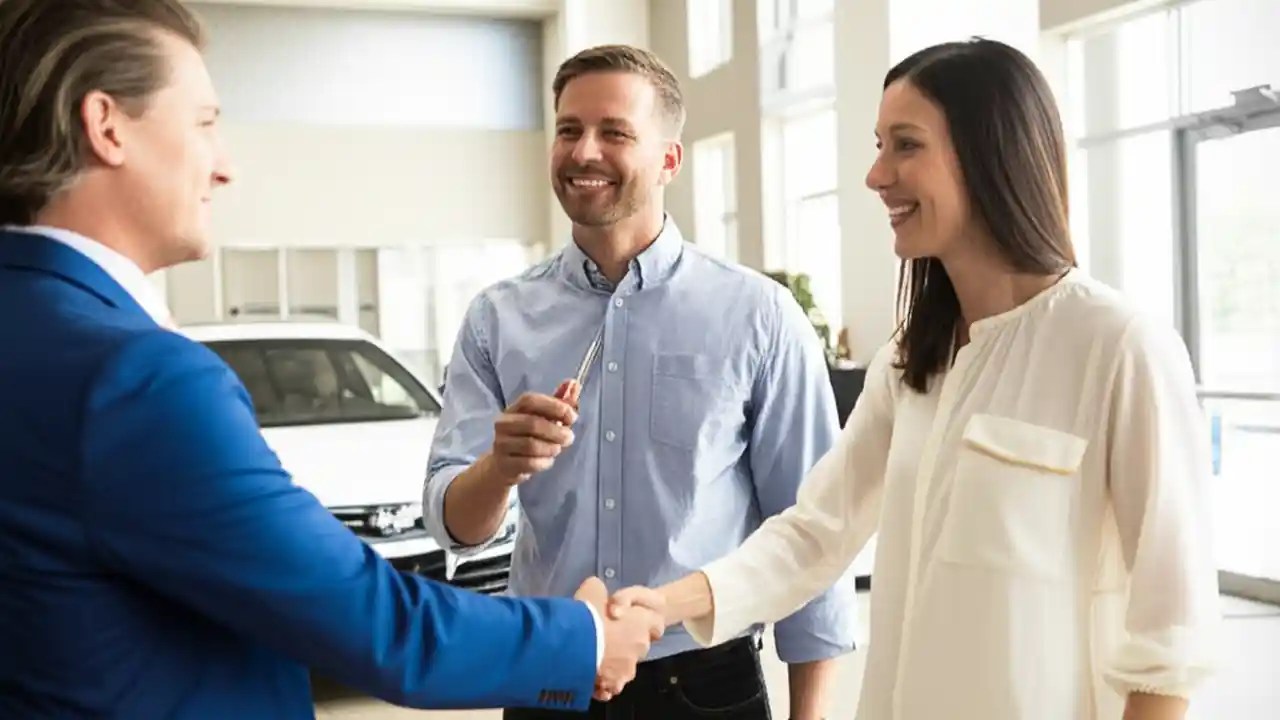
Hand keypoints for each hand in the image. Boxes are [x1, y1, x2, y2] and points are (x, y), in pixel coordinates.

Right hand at [483, 382, 579, 485]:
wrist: (504, 464)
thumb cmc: (529, 436)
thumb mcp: (545, 418)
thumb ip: (560, 402)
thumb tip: (574, 383)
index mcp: (514, 408)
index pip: (530, 400)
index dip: (554, 406)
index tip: (572, 416)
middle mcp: (504, 424)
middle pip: (532, 424)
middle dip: (557, 432)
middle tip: (569, 438)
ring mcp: (501, 444)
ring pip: (531, 445)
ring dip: (551, 448)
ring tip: (556, 449)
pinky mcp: (504, 464)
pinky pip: (529, 463)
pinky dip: (544, 463)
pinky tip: (547, 460)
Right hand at [575, 577, 663, 702]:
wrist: (571, 648)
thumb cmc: (587, 617)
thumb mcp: (592, 590)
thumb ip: (601, 592)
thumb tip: (598, 594)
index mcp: (641, 625)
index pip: (656, 623)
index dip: (643, 620)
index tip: (628, 619)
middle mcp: (638, 650)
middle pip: (637, 645)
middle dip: (624, 642)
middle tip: (604, 636)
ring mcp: (626, 672)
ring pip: (624, 667)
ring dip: (612, 663)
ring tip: (591, 656)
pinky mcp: (611, 687)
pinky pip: (610, 685)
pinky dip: (602, 682)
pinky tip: (588, 675)